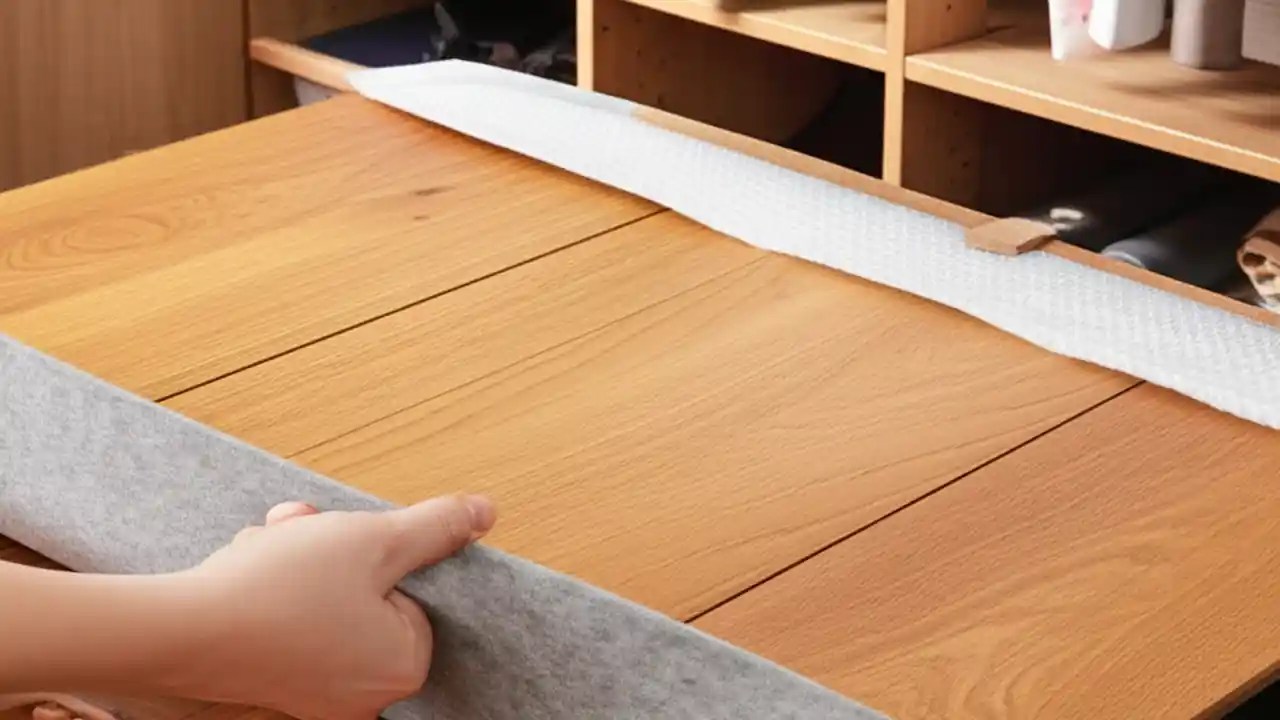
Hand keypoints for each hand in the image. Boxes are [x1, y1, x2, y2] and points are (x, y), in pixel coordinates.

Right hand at [173, 495, 495, 719]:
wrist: (178, 627)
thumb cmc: (280, 589)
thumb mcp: (375, 538)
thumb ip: (435, 527)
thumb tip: (485, 514)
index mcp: (401, 669)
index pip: (414, 594)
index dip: (381, 556)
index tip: (350, 543)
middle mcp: (362, 695)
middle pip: (369, 594)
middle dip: (336, 550)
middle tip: (308, 532)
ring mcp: (314, 694)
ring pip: (326, 599)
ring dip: (301, 557)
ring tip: (272, 546)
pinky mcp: (273, 683)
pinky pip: (290, 620)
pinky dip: (274, 586)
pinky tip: (250, 569)